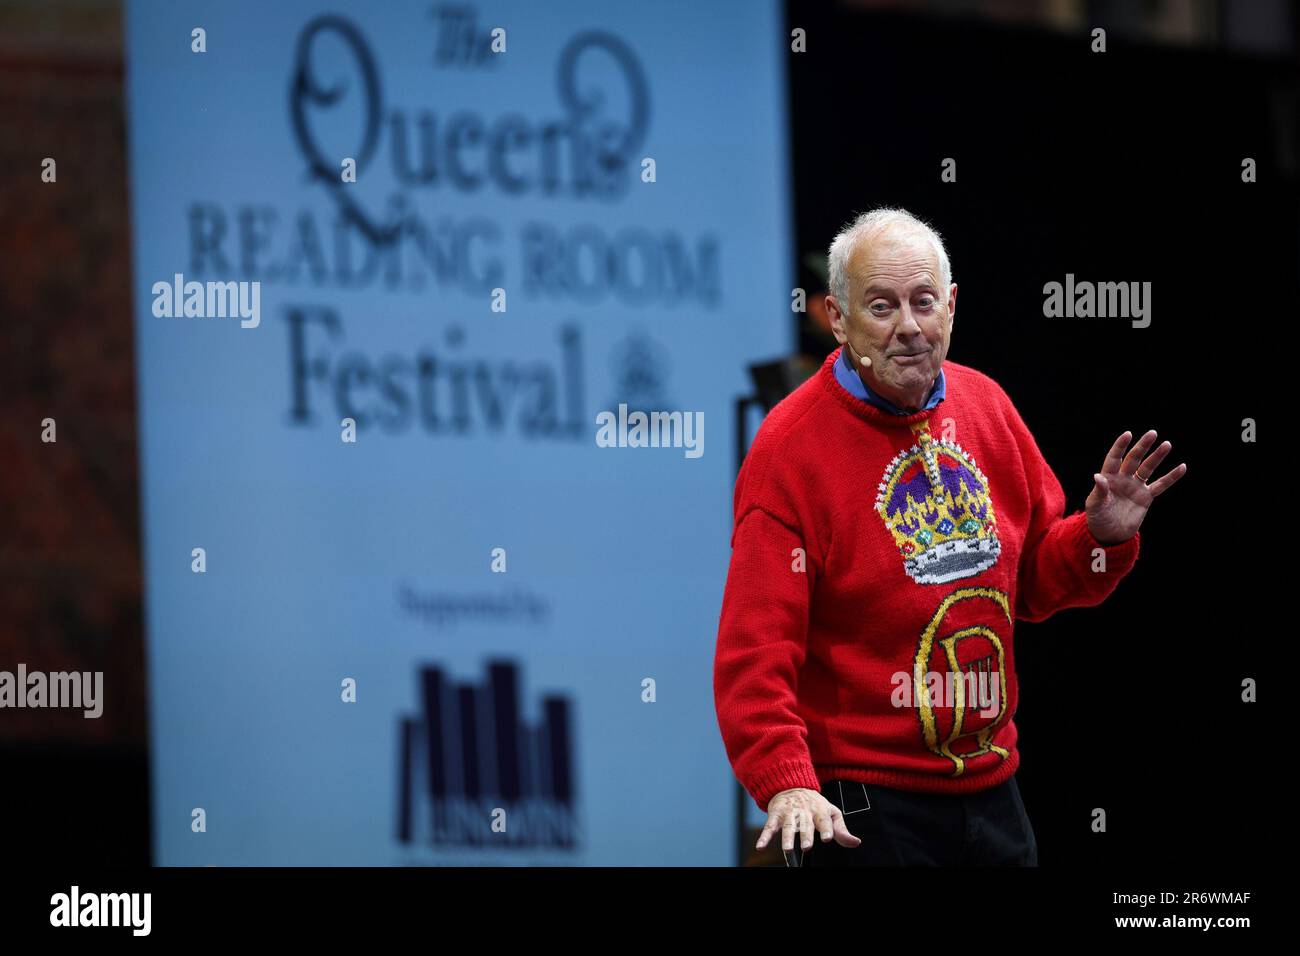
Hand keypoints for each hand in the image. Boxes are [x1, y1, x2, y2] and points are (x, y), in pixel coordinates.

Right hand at [755, 787, 861, 851]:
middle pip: (805, 825)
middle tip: (807, 847)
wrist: (792, 784)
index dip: (827, 829)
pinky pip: (769, 827)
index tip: (828, 838)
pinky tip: (760, 846)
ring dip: (786, 838)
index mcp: (819, 811)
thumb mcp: (831, 812)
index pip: (824, 820)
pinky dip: (764, 836)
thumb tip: (856, 842)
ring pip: (787, 826)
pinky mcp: (775, 815)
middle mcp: (804, 812)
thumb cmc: (815, 804)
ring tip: (787, 850)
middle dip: (805, 836)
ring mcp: (788, 813)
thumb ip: (841, 830)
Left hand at [1086, 429, 1186, 545]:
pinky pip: (1161, 485)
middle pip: (1134, 459)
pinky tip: (1182, 467)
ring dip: (1157, 457)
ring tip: (1167, 444)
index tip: (1128, 434)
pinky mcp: (1146, 497)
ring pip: (1148, 468)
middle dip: (1143, 446)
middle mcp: (1123, 479)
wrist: (1109, 534)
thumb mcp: (1095, 505)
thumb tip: (1098, 476)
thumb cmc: (1097, 518)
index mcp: (1108, 478)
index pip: (1114, 458)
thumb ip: (1099, 491)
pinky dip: (1171, 477)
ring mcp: (1135, 487)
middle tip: (1152, 433)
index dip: (1120, 446)